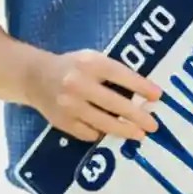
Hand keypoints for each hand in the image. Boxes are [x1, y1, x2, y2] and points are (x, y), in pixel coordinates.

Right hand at [24, 49, 162, 142]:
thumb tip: (142, 92)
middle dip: (137, 115)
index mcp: (89, 63)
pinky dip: (101, 133)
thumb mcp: (91, 59)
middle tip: (153, 125)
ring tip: (139, 135)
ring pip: (103, 123)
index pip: (120, 75)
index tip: (158, 96)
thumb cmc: (72, 66)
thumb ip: (112, 71)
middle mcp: (78, 84)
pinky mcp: (62, 122)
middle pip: (115, 104)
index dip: (141, 86)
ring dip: (125, 130)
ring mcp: (69, 105)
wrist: (34, 76)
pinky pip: (89, 133)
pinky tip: (109, 132)